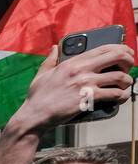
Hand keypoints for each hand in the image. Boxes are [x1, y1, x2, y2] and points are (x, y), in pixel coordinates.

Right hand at [16, 44, 134, 133]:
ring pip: (120, 77)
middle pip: (117, 56)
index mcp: (72, 62)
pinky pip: (114, 94)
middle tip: (129, 68)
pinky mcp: (89, 99)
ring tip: (125, 86)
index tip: (126, 53)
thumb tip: (54, 48)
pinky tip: (121, 97)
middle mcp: (82, 70)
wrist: (34, 116)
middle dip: (129, 61)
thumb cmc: (37, 97)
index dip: (121, 48)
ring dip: (127, 81)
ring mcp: (86, 84)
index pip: (104, 48)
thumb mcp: (42, 74)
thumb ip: (50, 60)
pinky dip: (122, 96)